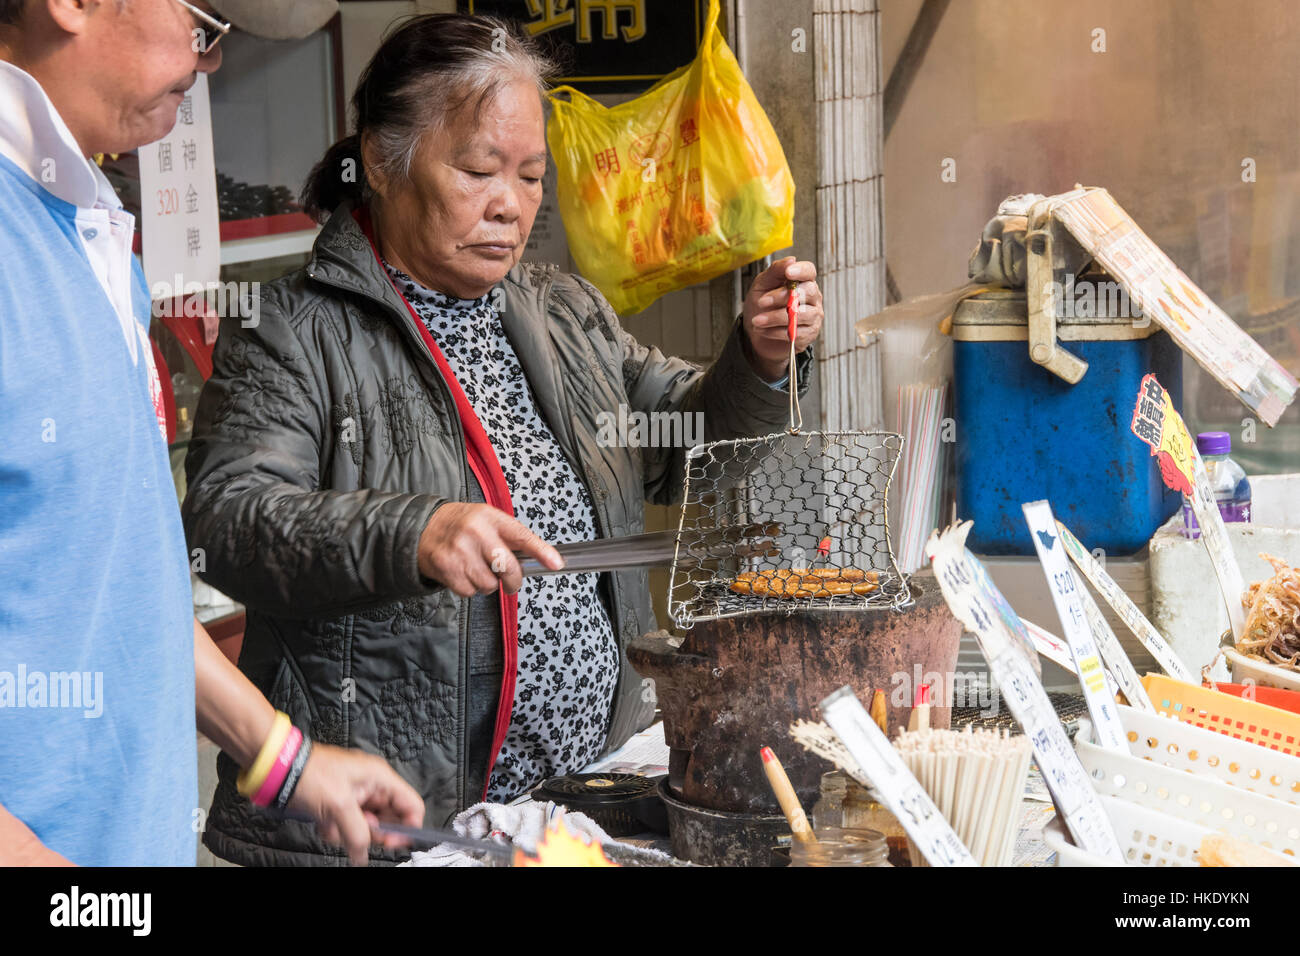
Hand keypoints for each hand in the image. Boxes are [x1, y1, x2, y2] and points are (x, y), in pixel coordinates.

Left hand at [288, 742, 425, 865]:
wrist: (281, 769)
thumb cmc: (311, 774)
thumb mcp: (339, 804)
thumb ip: (357, 832)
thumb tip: (363, 855)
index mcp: (380, 778)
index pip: (411, 805)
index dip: (408, 826)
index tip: (393, 843)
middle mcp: (372, 786)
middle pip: (389, 820)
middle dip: (371, 832)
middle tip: (355, 834)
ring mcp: (356, 796)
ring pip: (366, 827)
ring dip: (348, 832)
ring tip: (331, 824)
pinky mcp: (341, 805)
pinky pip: (348, 827)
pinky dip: (336, 830)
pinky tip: (323, 823)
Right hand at [418, 502, 562, 596]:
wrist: (422, 527)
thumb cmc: (461, 525)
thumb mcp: (486, 519)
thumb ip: (509, 536)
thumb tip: (537, 559)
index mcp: (490, 518)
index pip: (521, 536)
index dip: (541, 551)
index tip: (555, 563)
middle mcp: (476, 532)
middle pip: (507, 568)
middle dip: (512, 580)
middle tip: (509, 581)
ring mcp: (460, 551)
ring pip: (489, 585)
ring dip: (486, 584)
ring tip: (475, 568)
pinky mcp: (447, 568)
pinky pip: (470, 592)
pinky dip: (469, 588)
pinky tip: (462, 573)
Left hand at [741, 257, 823, 381]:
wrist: (757, 330)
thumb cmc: (762, 304)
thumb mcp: (762, 284)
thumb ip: (775, 271)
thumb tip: (791, 260)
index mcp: (802, 281)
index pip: (809, 271)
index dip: (801, 271)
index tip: (788, 273)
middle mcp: (812, 297)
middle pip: (806, 292)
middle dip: (780, 297)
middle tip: (761, 302)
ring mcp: (813, 315)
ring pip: (800, 314)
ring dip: (774, 318)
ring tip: (757, 320)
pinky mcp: (809, 334)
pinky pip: (796, 332)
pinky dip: (775, 332)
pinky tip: (763, 330)